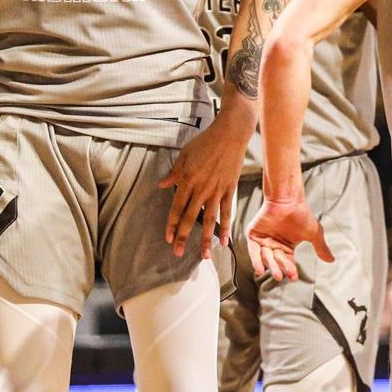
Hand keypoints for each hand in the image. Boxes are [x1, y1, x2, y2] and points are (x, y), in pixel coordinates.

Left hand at [158, 115, 250, 253]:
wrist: (230, 134)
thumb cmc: (205, 142)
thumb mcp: (184, 155)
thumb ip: (174, 173)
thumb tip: (161, 185)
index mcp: (188, 181)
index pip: (177, 208)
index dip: (171, 224)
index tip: (167, 238)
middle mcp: (201, 189)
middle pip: (190, 218)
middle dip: (183, 237)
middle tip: (177, 253)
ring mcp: (217, 191)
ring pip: (209, 220)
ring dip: (205, 239)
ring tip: (204, 256)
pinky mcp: (229, 190)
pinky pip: (227, 213)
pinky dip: (225, 228)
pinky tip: (224, 242)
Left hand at [246, 192, 327, 281]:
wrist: (288, 200)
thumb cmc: (301, 214)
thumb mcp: (314, 234)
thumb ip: (321, 248)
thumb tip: (332, 260)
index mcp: (287, 246)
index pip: (288, 262)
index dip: (290, 270)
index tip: (294, 277)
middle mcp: (275, 245)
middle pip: (276, 262)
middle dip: (279, 269)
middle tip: (282, 276)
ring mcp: (263, 240)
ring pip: (265, 258)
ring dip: (270, 266)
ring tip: (276, 273)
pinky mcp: (253, 235)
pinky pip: (253, 250)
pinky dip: (256, 260)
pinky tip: (260, 268)